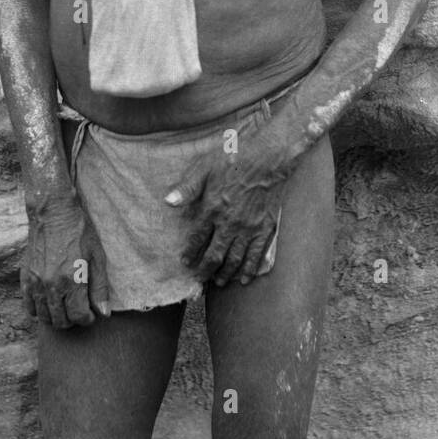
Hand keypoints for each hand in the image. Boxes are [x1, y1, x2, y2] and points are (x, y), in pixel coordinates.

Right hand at [21, 198, 110, 327]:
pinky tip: (48, 303)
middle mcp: (51, 285)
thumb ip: (100, 287)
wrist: (53, 213)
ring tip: (65, 308)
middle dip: (73, 321)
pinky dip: (38, 310)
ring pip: (43, 317)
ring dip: (56, 318)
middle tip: (79, 311)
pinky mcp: (24, 277)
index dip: (88, 319)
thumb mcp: (97, 257)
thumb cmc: (79, 232)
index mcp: (72, 280)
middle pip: (61, 321)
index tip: (91, 314)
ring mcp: (35, 282)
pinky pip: (28, 306)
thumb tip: (103, 313)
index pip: (78, 316)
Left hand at [165, 148, 282, 287]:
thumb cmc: (235, 157)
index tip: (185, 263)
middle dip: (205, 270)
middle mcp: (229, 224)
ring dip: (225, 274)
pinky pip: (256, 255)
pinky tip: (245, 279)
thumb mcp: (204, 167)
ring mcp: (249, 228)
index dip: (190, 253)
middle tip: (199, 279)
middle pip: (215, 255)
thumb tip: (168, 202)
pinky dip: (250, 269)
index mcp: (212, 209)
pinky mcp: (265, 228)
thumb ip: (187, 187)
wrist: (268, 155)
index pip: (197, 238)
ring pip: (235, 259)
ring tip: (219, 283)